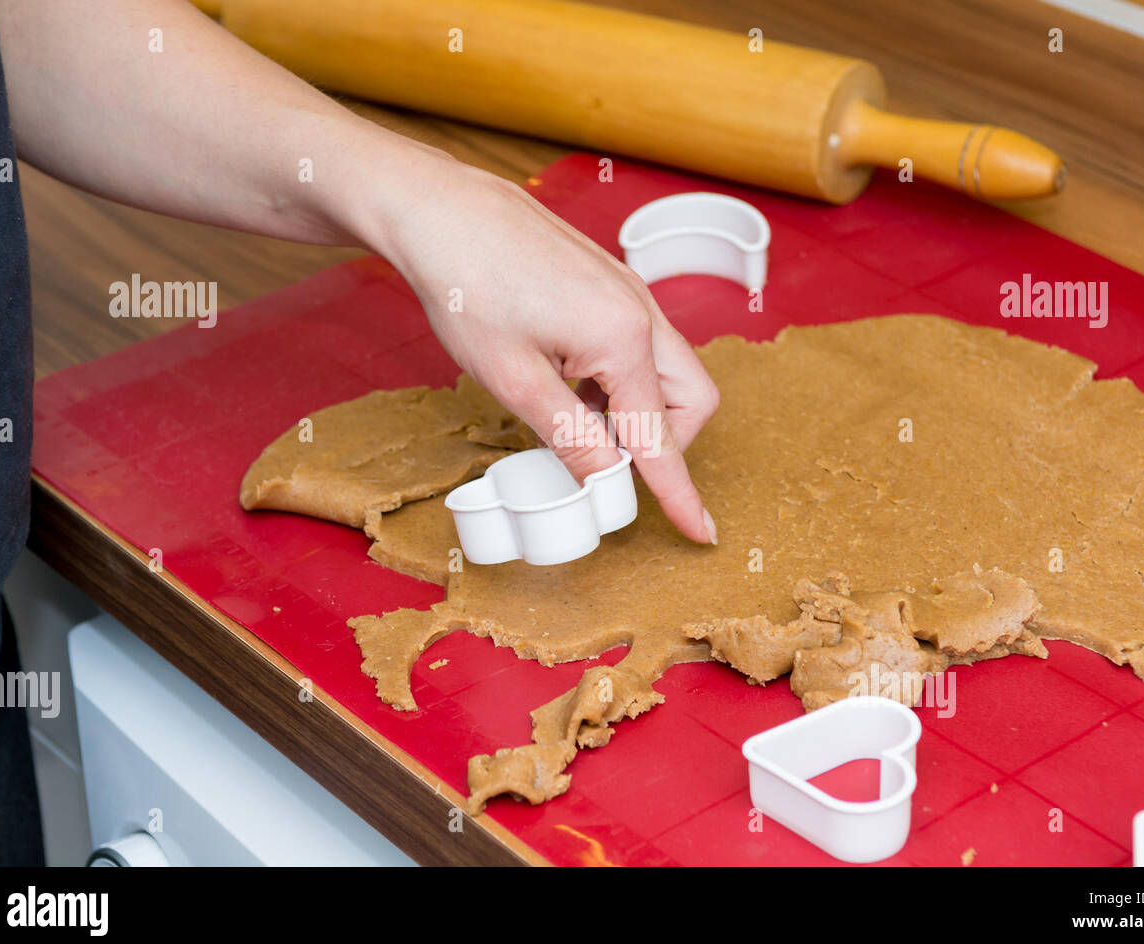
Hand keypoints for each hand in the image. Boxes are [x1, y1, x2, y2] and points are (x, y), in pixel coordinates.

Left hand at [367, 150, 718, 543]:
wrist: (442, 210)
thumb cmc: (467, 286)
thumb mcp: (513, 380)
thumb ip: (570, 436)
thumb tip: (608, 482)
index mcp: (623, 338)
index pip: (662, 436)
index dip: (679, 491)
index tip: (701, 532)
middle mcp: (642, 311)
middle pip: (691, 401)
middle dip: (666, 442)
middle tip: (608, 463)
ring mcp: (631, 292)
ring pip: (669, 372)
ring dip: (638, 410)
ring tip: (571, 419)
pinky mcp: (612, 284)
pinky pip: (642, 346)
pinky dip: (620, 380)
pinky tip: (568, 382)